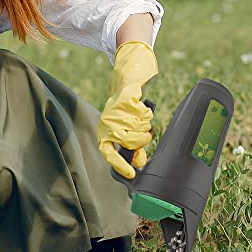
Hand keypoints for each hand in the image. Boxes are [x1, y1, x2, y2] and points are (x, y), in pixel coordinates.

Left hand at [97, 41, 157, 178]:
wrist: (126, 78)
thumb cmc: (125, 109)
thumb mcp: (126, 130)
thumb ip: (132, 147)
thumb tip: (139, 163)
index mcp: (104, 133)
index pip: (109, 154)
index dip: (120, 165)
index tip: (132, 173)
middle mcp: (107, 124)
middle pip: (131, 142)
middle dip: (142, 139)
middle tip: (144, 133)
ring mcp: (115, 112)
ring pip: (140, 128)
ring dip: (145, 123)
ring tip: (139, 115)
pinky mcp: (126, 100)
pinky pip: (144, 114)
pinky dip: (147, 111)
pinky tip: (140, 105)